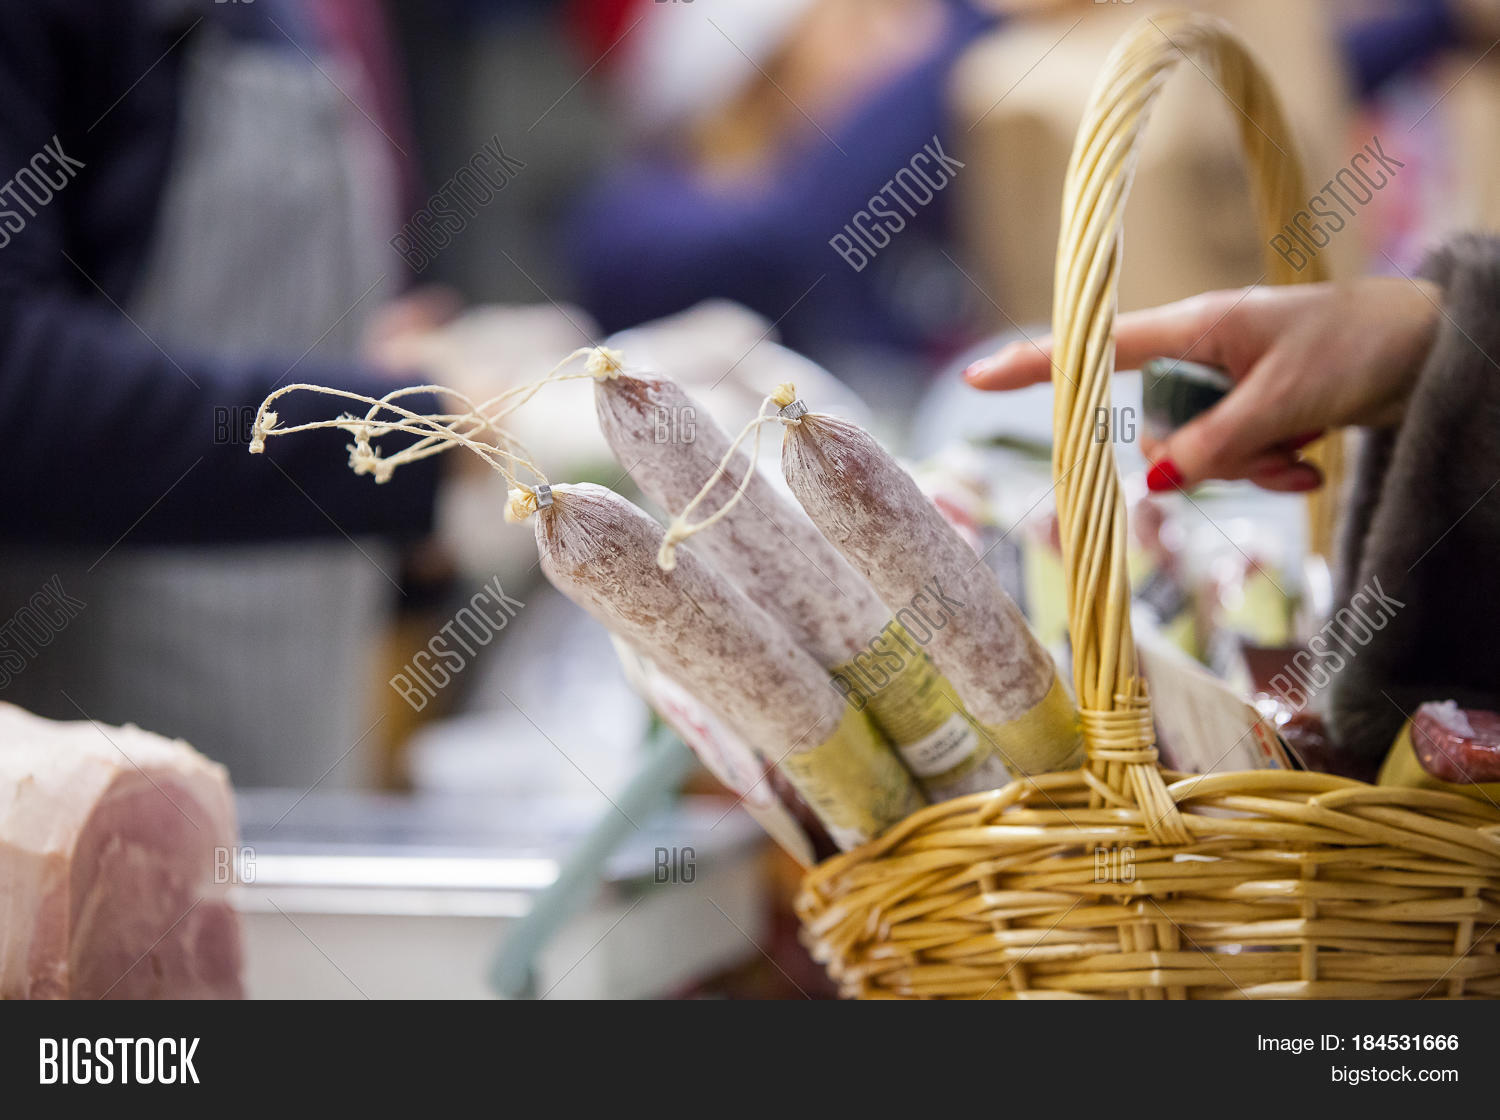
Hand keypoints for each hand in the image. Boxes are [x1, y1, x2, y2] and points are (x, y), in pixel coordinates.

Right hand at [963, 278, 1441, 491]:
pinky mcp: (1258, 406)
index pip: (1099, 347)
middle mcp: (1204, 353)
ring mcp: (1231, 382)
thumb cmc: (1360, 347)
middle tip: (1273, 445)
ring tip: (1305, 449)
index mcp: (1197, 326)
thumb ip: (1215, 444)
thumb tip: (1158, 484)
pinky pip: (1236, 455)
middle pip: (1159, 425)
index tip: (977, 378)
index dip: (1037, 364)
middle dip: (1208, 455)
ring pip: (1200, 450)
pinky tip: (1311, 459)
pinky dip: (1270, 466)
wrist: (1435, 349)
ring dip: (1250, 466)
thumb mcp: (1282, 401)